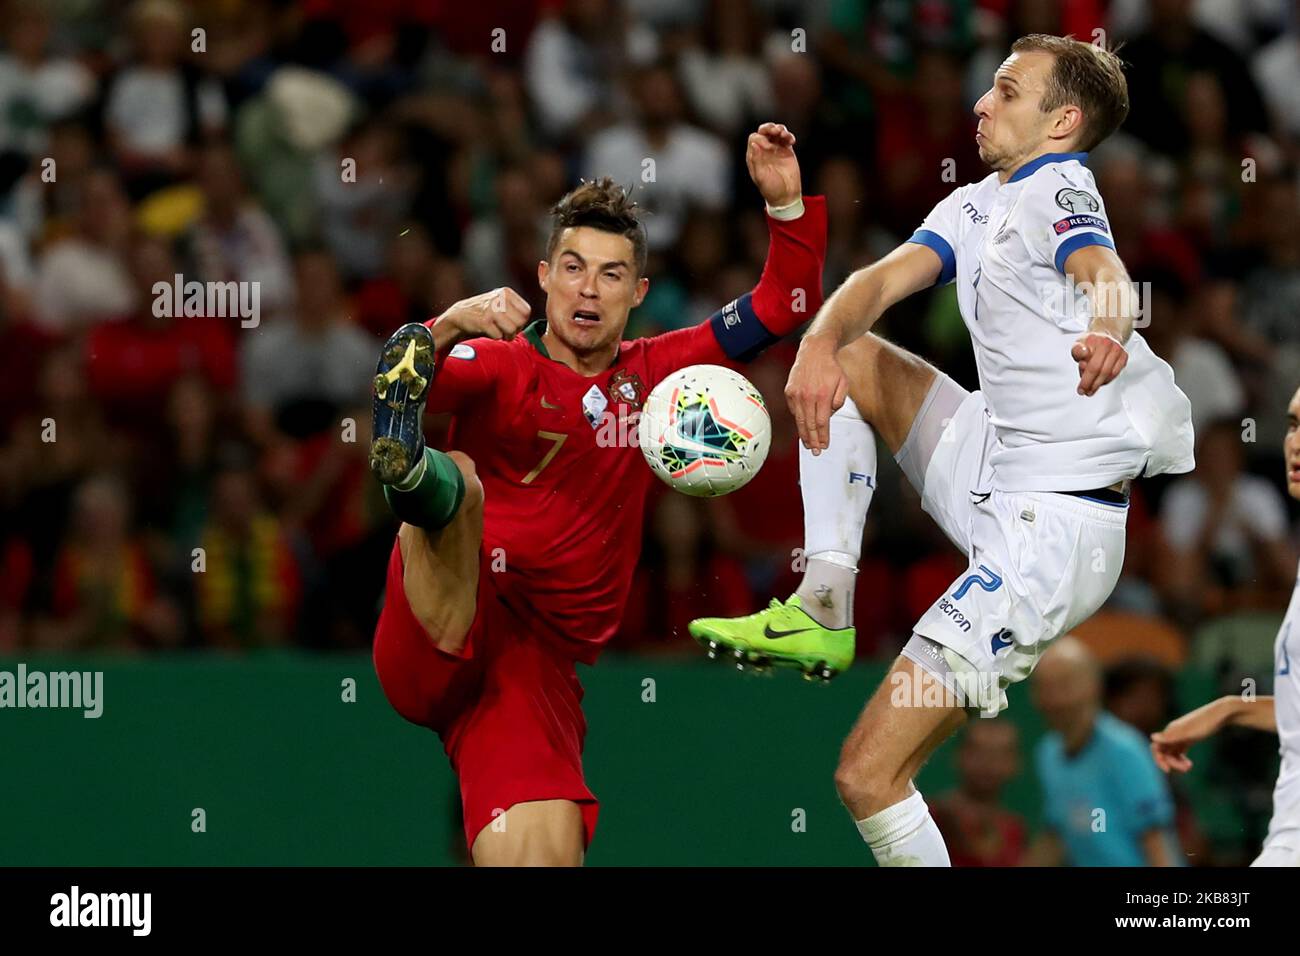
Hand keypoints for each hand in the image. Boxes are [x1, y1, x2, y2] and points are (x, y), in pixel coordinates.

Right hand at [440, 287, 531, 340]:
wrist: (459, 315)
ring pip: (512, 329)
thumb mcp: (501, 303)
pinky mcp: (484, 320)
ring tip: (497, 331)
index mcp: (506, 292)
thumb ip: (516, 309)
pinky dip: (494, 337)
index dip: (521, 321)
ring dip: (505, 335)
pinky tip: (487, 331)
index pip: (526, 311)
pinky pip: (498, 336)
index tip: (511, 323)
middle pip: (520, 322)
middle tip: (503, 329)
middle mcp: (500, 298)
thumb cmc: (485, 313)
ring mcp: (492, 309)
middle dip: (514, 330)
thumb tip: (532, 321)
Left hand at [746, 122, 800, 208]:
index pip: (754, 138)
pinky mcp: (786, 151)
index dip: (761, 138)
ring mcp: (775, 150)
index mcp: (754, 156)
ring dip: (779, 129)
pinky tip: (791, 140)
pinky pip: (786, 138)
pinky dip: (788, 136)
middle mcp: (763, 151)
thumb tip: (754, 144)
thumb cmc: (771, 189)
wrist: (786, 195)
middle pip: (763, 132)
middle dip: (768, 128)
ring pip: (775, 133)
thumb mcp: (761, 177)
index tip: (768, 147)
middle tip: (775, 131)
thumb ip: (757, 160)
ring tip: (783, 134)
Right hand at [785, 332, 847, 453]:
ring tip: (808, 444)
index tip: (824, 446)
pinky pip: (794, 410)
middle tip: (816, 452)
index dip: (822, 437)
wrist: (815, 351)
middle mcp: (807, 396)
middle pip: (809, 425)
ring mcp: (796, 394)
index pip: (822, 423)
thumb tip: (829, 416)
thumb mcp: (844, 383)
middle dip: (813, 441)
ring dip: (804, 434)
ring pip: (800, 420)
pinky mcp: (789, 392)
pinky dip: (798, 420)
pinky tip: (803, 426)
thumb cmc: (831, 367)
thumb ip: (839, 402)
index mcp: (822, 396)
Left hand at [1071, 330, 1126, 395]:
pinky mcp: (1124, 356)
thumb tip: (1084, 354)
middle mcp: (1107, 344)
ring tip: (1090, 390)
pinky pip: (1115, 373)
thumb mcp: (1078, 344)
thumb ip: (1077, 351)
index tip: (1080, 386)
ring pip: (1108, 373)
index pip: (1088, 360)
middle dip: (1090, 383)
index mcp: (1095, 340)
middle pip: (1098, 369)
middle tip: (1083, 391)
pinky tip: (1100, 383)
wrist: (1105, 335)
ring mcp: (1117, 350)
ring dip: (1098, 384)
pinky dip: (1107, 380)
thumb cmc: (1090, 343)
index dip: (1083, 374)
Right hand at [1150, 699, 1229, 772]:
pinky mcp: (1188, 738)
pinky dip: (1181, 759)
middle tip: (1187, 769)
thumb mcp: (1189, 732)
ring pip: (1171, 753)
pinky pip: (1179, 751)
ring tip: (1189, 767)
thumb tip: (1152, 738)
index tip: (1168, 771)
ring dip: (1177, 763)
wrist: (1222, 714)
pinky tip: (1189, 764)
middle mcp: (1173, 733)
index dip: (1159, 760)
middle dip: (1172, 763)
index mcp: (1171, 731)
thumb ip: (1171, 736)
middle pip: (1164, 752)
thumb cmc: (1206, 723)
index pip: (1156, 748)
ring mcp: (1180, 736)